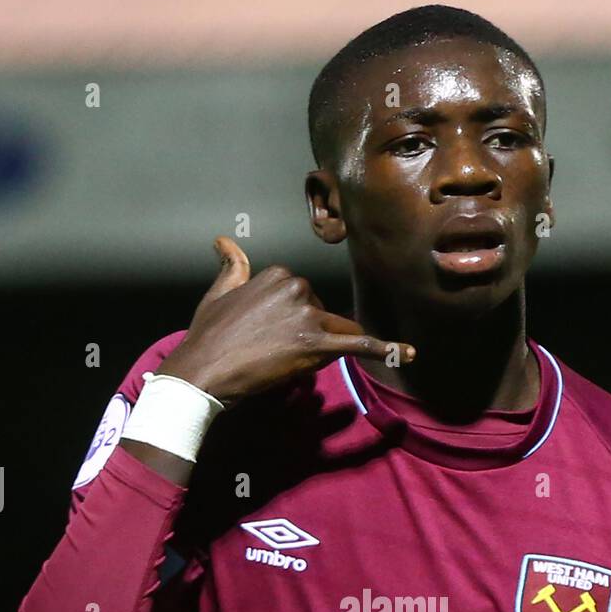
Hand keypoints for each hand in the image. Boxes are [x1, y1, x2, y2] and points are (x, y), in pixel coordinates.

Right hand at [156, 236, 414, 402]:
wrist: (204, 371)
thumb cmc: (209, 336)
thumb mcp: (218, 293)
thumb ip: (231, 266)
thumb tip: (224, 240)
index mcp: (278, 274)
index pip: (305, 296)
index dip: (293, 320)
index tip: (270, 335)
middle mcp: (298, 288)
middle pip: (323, 313)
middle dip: (309, 332)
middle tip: (273, 353)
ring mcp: (309, 316)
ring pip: (336, 330)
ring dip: (323, 346)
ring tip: (288, 361)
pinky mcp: (317, 346)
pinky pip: (360, 344)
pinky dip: (387, 349)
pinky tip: (407, 354)